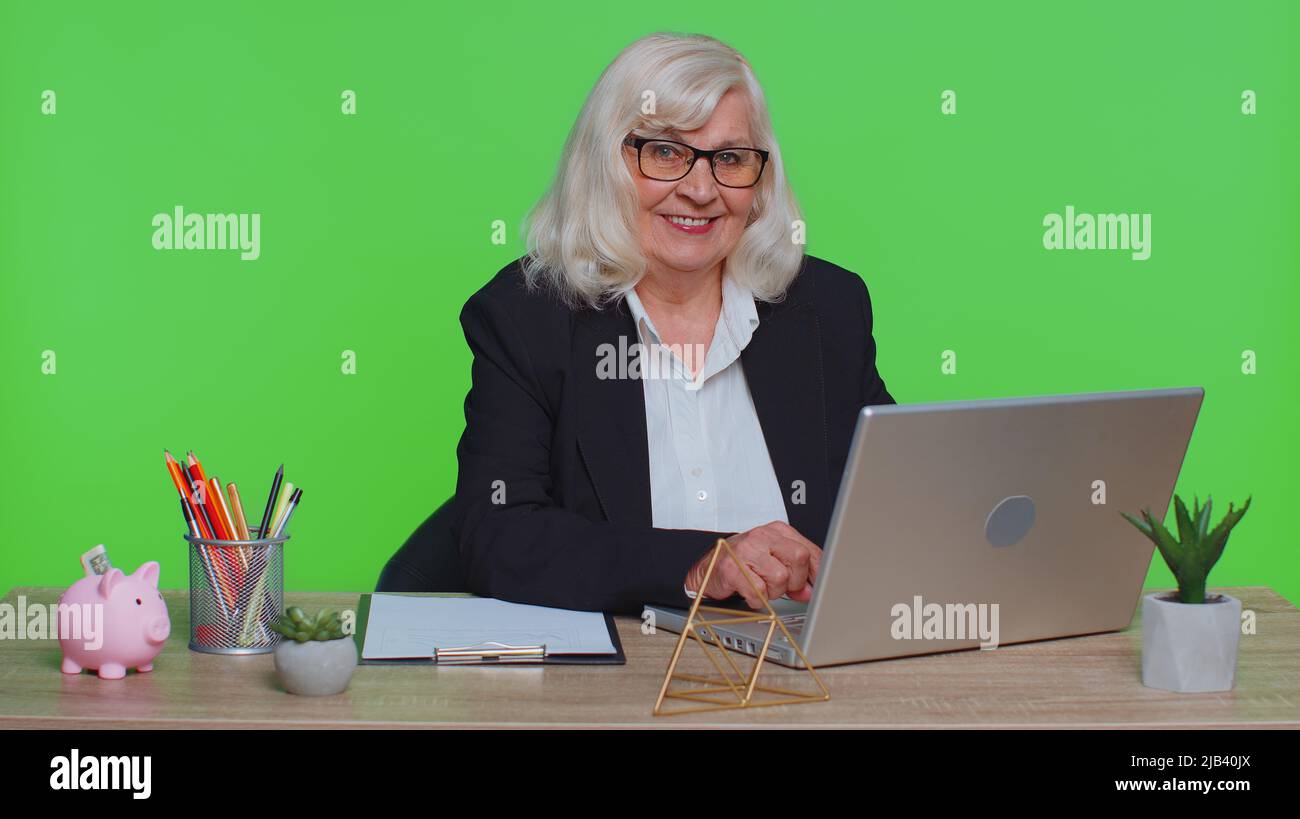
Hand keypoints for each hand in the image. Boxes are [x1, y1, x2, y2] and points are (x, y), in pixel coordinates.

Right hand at [683, 521, 821, 608]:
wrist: (709, 567)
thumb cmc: (744, 562)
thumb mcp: (774, 559)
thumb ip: (796, 571)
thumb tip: (810, 590)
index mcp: (777, 531)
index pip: (810, 550)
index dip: (815, 573)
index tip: (812, 586)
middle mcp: (762, 536)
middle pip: (799, 558)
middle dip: (796, 581)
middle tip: (784, 587)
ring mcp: (746, 550)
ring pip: (780, 577)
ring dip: (774, 592)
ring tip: (763, 587)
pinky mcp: (732, 569)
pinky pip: (758, 591)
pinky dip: (758, 600)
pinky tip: (751, 593)